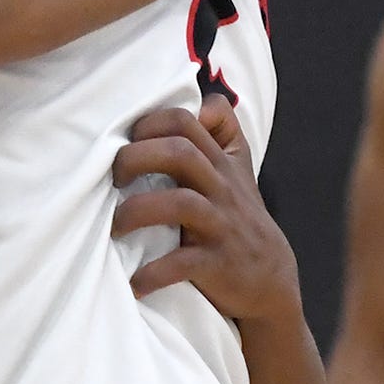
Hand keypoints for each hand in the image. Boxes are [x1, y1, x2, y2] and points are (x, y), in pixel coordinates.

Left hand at [111, 105, 301, 324]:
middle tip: (112, 179)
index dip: (150, 123)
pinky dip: (153, 274)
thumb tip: (200, 100)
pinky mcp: (217, 263)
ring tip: (115, 227)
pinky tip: (135, 283)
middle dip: (135, 159)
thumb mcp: (239, 170)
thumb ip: (221, 133)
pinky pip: (181, 264)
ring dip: (136, 212)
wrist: (271, 279)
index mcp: (220, 162)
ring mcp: (220, 225)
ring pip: (179, 203)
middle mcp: (222, 188)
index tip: (126, 141)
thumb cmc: (241, 219)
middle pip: (179, 152)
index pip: (185, 121)